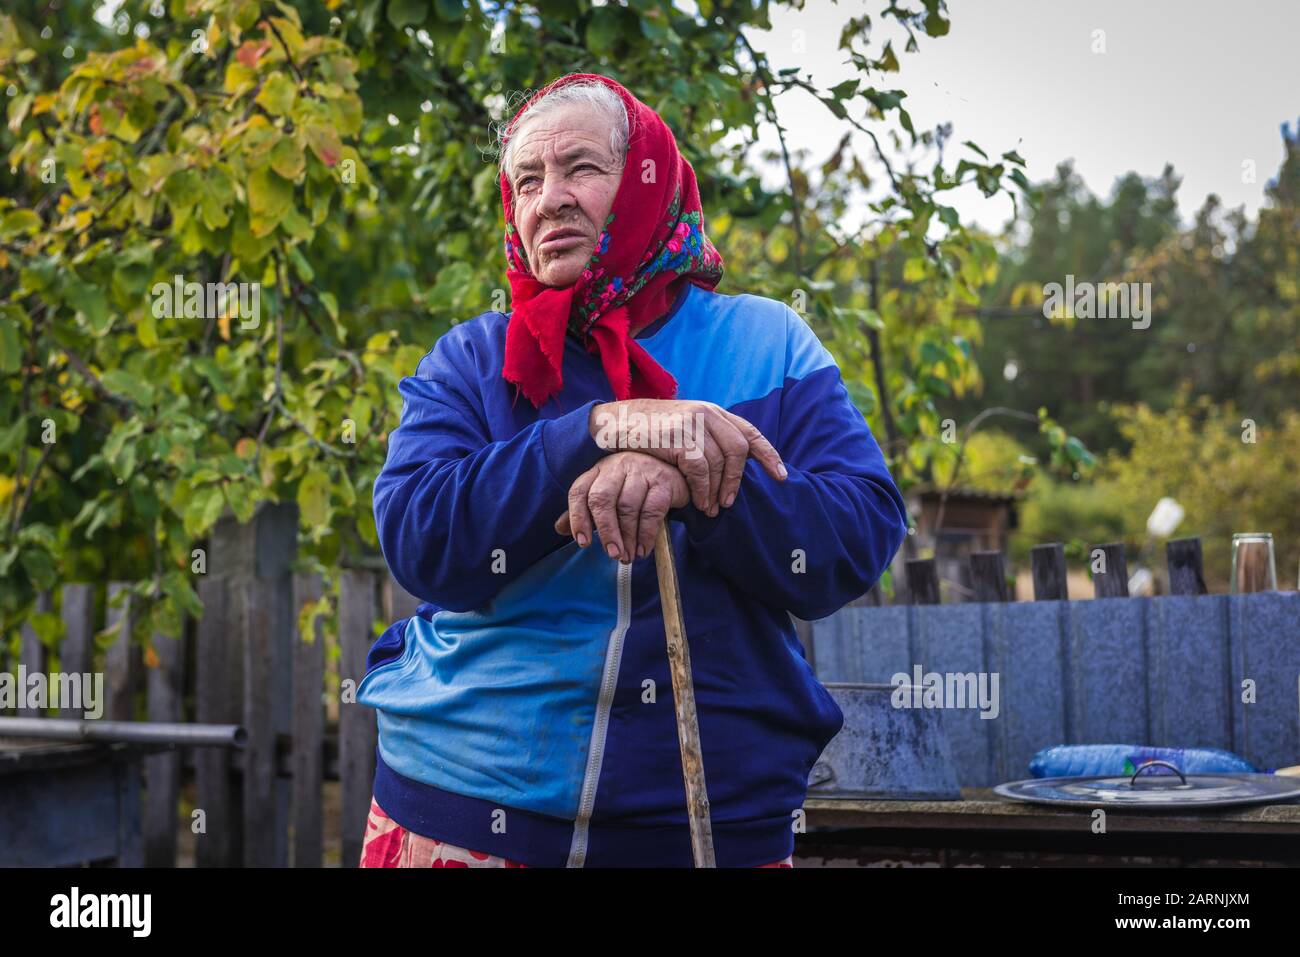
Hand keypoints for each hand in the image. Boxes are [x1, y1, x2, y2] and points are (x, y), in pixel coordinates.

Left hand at [554, 451, 689, 562]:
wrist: (672, 470)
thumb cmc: (634, 486)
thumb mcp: (608, 494)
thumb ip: (585, 511)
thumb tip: (560, 529)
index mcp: (598, 471)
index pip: (579, 492)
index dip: (578, 518)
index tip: (583, 543)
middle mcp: (617, 467)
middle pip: (602, 498)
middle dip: (606, 531)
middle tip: (612, 554)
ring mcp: (641, 471)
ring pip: (628, 506)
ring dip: (627, 537)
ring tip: (628, 557)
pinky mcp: (663, 481)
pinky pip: (652, 510)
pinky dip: (646, 534)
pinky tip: (643, 549)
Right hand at [588, 398, 785, 517]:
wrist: (617, 423)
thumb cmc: (651, 432)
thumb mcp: (684, 429)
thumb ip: (707, 440)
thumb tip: (730, 466)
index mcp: (713, 412)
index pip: (749, 432)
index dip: (768, 455)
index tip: (781, 476)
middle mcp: (707, 413)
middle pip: (738, 450)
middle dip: (737, 480)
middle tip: (729, 503)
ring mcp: (693, 423)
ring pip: (720, 462)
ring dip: (718, 490)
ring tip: (711, 509)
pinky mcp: (678, 436)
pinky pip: (699, 469)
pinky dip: (702, 490)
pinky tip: (698, 503)